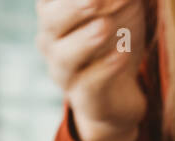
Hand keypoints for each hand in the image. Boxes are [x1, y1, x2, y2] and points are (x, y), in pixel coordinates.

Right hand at [36, 0, 147, 140]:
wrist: (124, 91)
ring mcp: (63, 71)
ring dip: (85, 40)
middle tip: (96, 0)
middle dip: (73, 8)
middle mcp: (51, 41)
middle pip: (50, 21)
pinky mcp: (84, 97)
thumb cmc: (117, 39)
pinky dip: (105, 68)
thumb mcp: (123, 8)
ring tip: (106, 26)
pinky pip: (89, 84)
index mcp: (53, 13)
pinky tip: (122, 54)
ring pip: (64, 56)